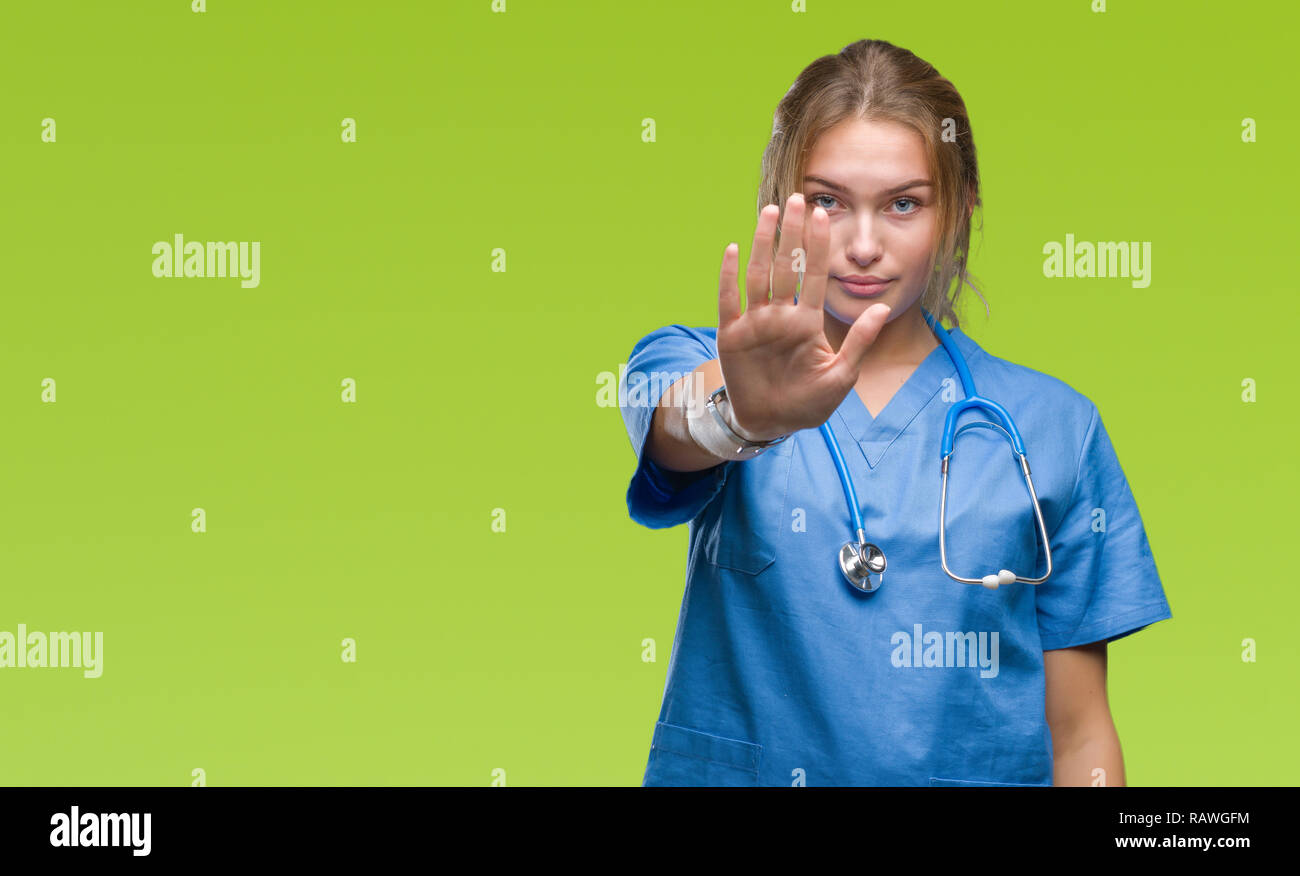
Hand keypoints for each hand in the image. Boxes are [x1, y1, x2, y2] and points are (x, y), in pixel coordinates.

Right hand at [715, 192, 890, 440]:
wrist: (770, 424)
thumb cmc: (808, 403)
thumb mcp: (841, 376)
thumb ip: (859, 341)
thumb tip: (882, 307)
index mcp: (806, 322)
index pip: (814, 276)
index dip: (818, 246)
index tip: (824, 214)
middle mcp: (780, 316)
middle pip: (786, 266)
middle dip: (792, 234)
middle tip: (798, 199)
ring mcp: (755, 323)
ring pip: (759, 275)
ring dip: (762, 243)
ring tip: (770, 212)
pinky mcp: (731, 336)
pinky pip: (729, 300)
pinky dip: (729, 276)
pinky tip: (732, 250)